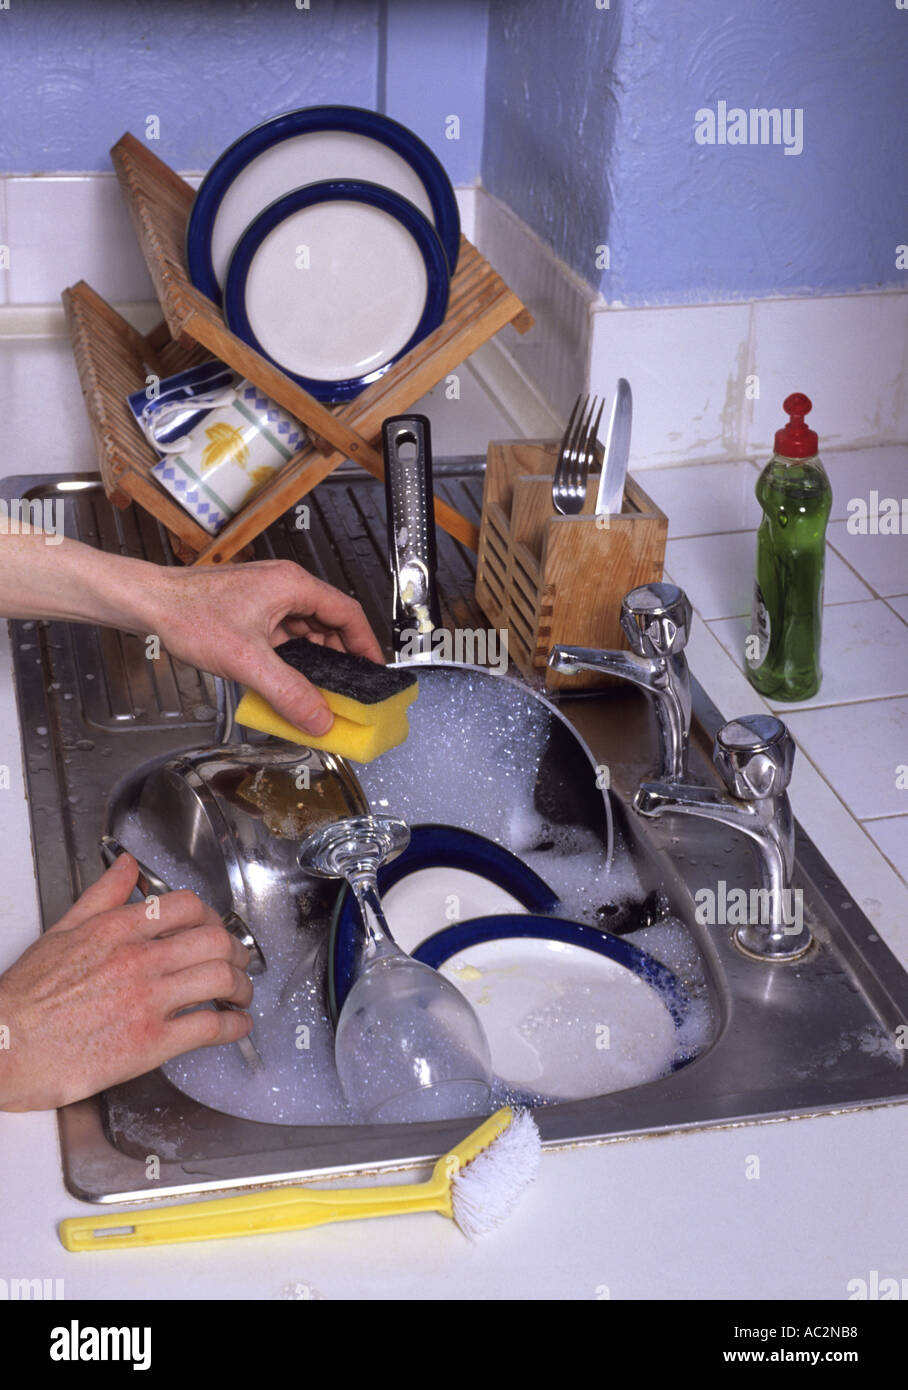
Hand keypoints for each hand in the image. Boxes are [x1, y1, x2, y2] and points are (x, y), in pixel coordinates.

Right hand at [0, 854, 253, 1111]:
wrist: (4, 1046)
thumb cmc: (26, 997)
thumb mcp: (62, 931)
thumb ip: (102, 895)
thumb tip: (126, 866)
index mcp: (118, 930)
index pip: (187, 907)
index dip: (212, 917)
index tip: (214, 929)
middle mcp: (139, 960)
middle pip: (215, 940)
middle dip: (236, 950)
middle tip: (238, 961)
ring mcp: (148, 1001)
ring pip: (221, 979)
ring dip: (242, 986)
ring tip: (241, 994)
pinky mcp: (150, 1043)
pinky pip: (209, 1027)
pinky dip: (233, 1026)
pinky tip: (236, 1026)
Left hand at [151, 559, 383, 734]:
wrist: (150, 603)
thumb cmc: (189, 613)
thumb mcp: (246, 660)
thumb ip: (288, 692)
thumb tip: (319, 718)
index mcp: (292, 586)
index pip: (347, 612)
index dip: (365, 643)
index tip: (374, 669)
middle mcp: (284, 586)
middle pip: (330, 621)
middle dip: (341, 656)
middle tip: (348, 687)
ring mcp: (267, 597)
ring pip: (306, 629)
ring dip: (316, 658)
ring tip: (319, 688)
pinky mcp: (252, 610)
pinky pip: (285, 634)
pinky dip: (293, 657)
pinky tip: (288, 679)